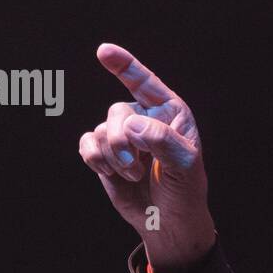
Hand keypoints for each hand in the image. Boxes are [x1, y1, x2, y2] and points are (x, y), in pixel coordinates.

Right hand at [79, 44, 215, 272]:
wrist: (168, 221)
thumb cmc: (185, 190)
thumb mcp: (185, 166)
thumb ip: (162, 141)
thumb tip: (131, 124)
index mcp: (169, 112)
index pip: (145, 83)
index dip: (124, 65)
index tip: (104, 51)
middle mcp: (144, 117)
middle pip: (117, 112)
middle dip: (122, 141)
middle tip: (137, 166)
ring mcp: (123, 135)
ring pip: (101, 131)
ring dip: (114, 158)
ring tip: (135, 174)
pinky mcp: (105, 154)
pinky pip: (87, 144)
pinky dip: (95, 159)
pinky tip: (111, 172)